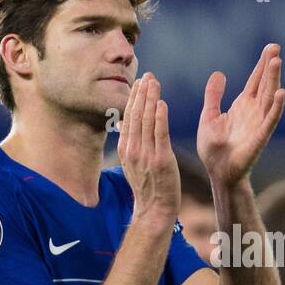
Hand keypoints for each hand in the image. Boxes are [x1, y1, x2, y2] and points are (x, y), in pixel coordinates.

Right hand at [119, 72, 179, 225]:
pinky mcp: (161, 159)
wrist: (154, 209)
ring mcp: (146, 154)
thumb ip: (129, 142)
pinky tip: (161, 103)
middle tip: (148, 75)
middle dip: (142, 93)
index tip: (139, 82)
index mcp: (126, 148)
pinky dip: (160, 117)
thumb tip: (123, 122)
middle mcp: (134, 149)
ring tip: (154, 82)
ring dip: (151, 98)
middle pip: (136, 114)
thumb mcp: (133, 162)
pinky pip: (160, 134)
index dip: (134, 98)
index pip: (129, 117)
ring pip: (147, 120)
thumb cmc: (147, 186)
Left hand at [198, 43, 284, 188]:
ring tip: (276, 61)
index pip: (256, 80)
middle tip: (275, 47)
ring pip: (269, 97)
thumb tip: (219, 73)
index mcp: (242, 106)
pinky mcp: (260, 137)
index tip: (270, 47)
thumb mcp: (209, 115)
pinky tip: (281, 93)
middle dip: (270, 66)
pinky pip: (270, 120)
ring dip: (274, 80)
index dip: (262, 64)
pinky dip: (276, 107)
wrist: (216, 172)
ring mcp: (258, 124)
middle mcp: (253, 112)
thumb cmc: (213, 149)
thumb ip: (214, 96)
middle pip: (265, 84)